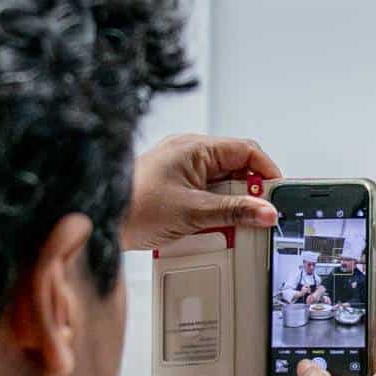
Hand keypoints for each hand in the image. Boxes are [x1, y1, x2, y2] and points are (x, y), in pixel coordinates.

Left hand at [120, 134, 280, 249]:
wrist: (99, 219)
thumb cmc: (132, 206)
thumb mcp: (194, 212)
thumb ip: (235, 211)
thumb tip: (266, 211)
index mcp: (195, 147)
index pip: (246, 151)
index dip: (266, 173)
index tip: (277, 196)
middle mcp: (188, 152)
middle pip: (235, 168)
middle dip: (248, 194)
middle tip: (254, 216)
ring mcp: (180, 169)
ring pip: (220, 184)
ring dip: (229, 205)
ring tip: (227, 226)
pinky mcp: (173, 187)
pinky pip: (204, 194)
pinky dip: (212, 211)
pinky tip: (209, 228)